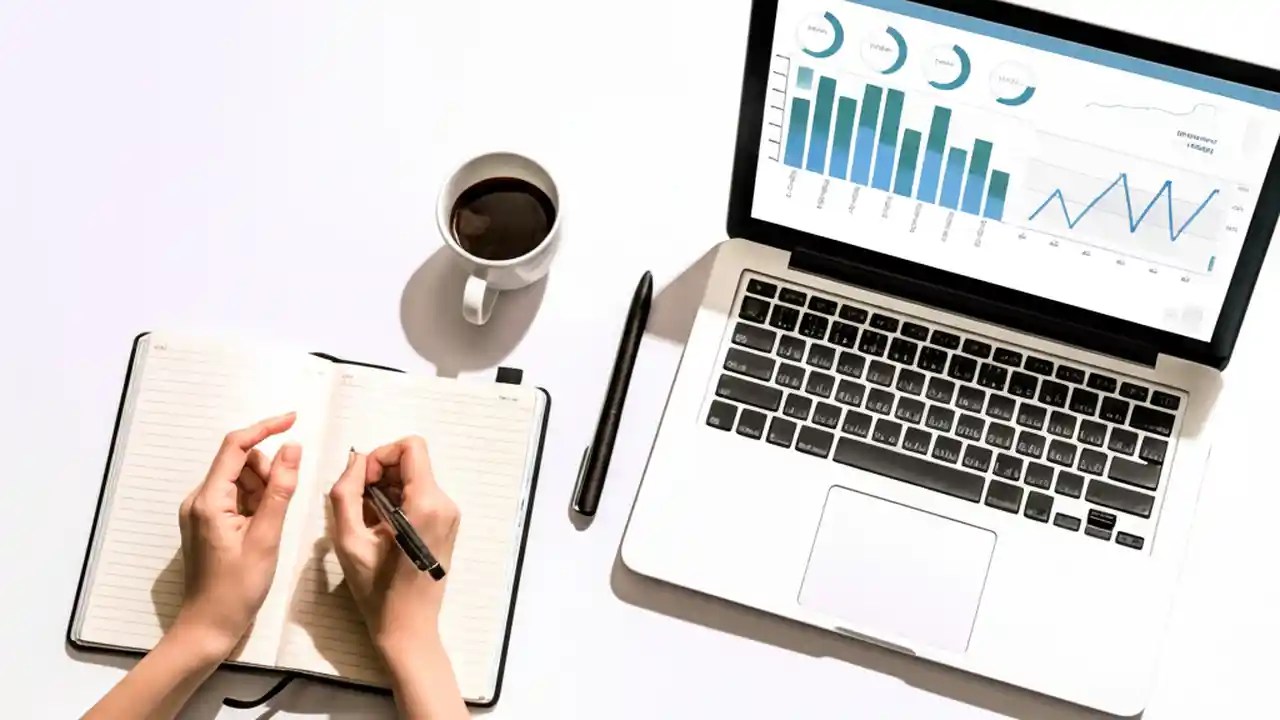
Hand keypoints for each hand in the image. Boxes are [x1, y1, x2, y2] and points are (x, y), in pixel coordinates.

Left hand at [176, 412, 300, 652]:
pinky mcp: (208, 522)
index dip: (265, 428)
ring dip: (264, 491)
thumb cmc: (237, 589)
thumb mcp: (266, 537)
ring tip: (270, 527)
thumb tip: (291, 448)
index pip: (236, 446)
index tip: (294, 419)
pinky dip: (257, 504)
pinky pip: (237, 498)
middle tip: (282, 507)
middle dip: (268, 472)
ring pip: (242, 480)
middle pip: (241, 462)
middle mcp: (199, 499)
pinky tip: (263, 529)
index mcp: (209, 500)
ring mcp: (202, 511)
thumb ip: (280, 489)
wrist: (208, 626)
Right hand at [328, 436, 459, 654]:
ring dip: (386, 490)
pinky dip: (397, 503)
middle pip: (411, 462)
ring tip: (368, 522)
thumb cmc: (376, 588)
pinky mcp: (447, 524)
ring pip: (414, 478)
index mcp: (427, 503)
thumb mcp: (348, 539)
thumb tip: (356, 460)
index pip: (410, 446)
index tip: (362, 484)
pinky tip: (381, 530)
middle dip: (380, 474)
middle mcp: (446, 503)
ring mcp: (450, 514)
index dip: (380, 456)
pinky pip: (420, 496)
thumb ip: (346, 492)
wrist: (408, 626)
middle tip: (359, 506)